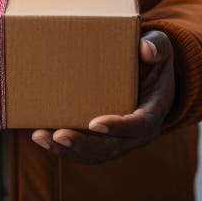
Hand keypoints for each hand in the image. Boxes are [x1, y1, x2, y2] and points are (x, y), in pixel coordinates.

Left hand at [30, 30, 174, 163]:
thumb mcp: (161, 46)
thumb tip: (146, 49)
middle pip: (112, 147)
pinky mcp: (103, 139)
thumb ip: (157, 46)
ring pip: (94, 153)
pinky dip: (62, 146)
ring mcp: (120, 139)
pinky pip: (83, 149)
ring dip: (66, 149)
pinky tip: (40, 135)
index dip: (118, 127)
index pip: (139, 125)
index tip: (95, 123)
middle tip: (59, 136)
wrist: (151, 74)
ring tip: (41, 137)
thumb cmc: (153, 58)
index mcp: (153, 110)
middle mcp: (138, 132)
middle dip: (84, 144)